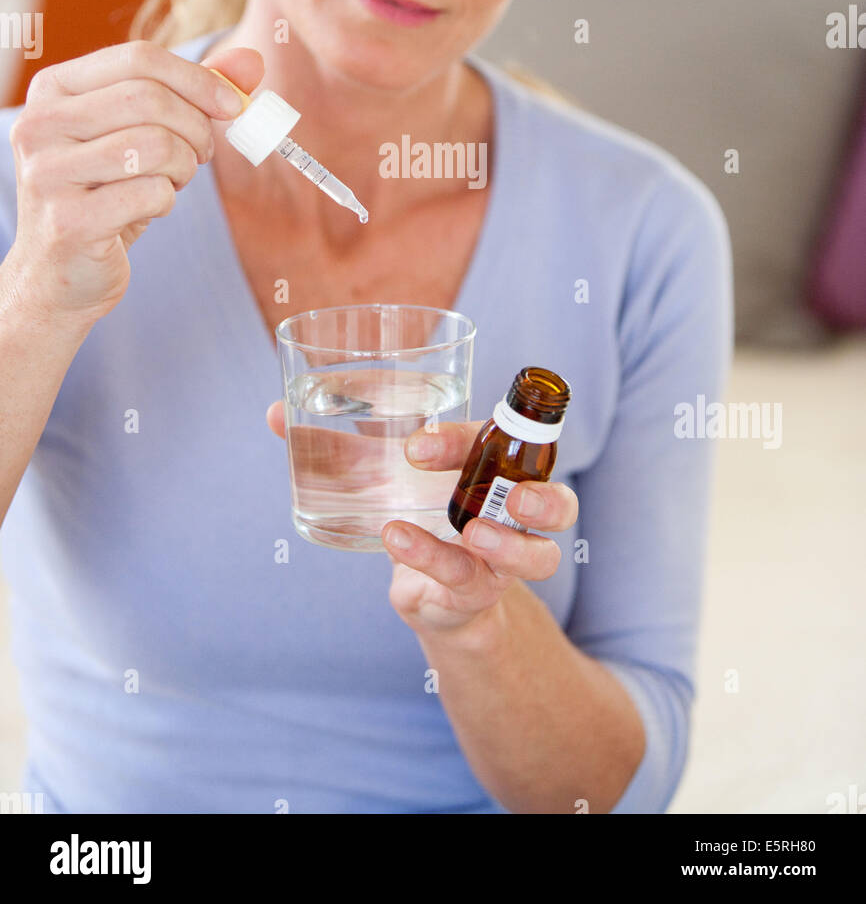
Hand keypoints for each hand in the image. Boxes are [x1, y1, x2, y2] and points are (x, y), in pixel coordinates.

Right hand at [6, 39, 261, 323]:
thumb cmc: (106, 194)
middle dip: (195, 127)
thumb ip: (192, 93)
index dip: (198, 79)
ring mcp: (48, 173)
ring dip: (183, 167)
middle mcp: (39, 124)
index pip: (138, 59)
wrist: (59, 274)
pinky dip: (166, 201)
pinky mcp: (68, 221)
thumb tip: (251, 62)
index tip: (233, 105)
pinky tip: (147, 210)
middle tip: (201, 154)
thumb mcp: (142, 134)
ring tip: (171, 181)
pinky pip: (151, 193)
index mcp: (52, 89)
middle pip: (149, 99)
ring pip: (155, 144)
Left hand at [265, 405, 578, 638]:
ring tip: (474, 532)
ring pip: (541, 557)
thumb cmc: (415, 512)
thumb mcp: (379, 478)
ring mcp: (502, 558)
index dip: (463, 440)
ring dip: (512, 544)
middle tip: (511, 492)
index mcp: (492, 466)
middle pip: (556, 500)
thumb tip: (275, 414)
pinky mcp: (478, 592)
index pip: (498, 443)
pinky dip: (436, 561)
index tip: (415, 446)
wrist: (428, 590)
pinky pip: (471, 580)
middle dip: (543, 497)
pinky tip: (401, 543)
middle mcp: (510, 510)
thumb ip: (336, 447)